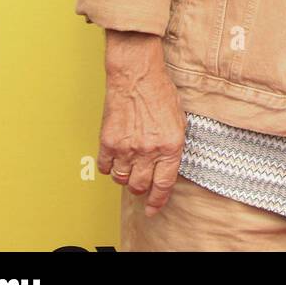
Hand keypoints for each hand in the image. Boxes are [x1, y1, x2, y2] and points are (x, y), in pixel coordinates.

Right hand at [98, 30, 186, 216]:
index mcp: (170, 145)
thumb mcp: (179, 120)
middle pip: (140, 185)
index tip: (153, 209)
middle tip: (141, 182)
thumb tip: (168, 165)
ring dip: (125, 178)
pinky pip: (106, 167)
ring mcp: (127, 147)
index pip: (164, 184)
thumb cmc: (159, 92)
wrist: (136, 75)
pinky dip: (110, 167)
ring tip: (129, 167)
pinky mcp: (108, 141)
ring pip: (122, 179)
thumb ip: (173, 145)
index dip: (158, 201)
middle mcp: (149, 150)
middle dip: (141, 188)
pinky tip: (115, 159)